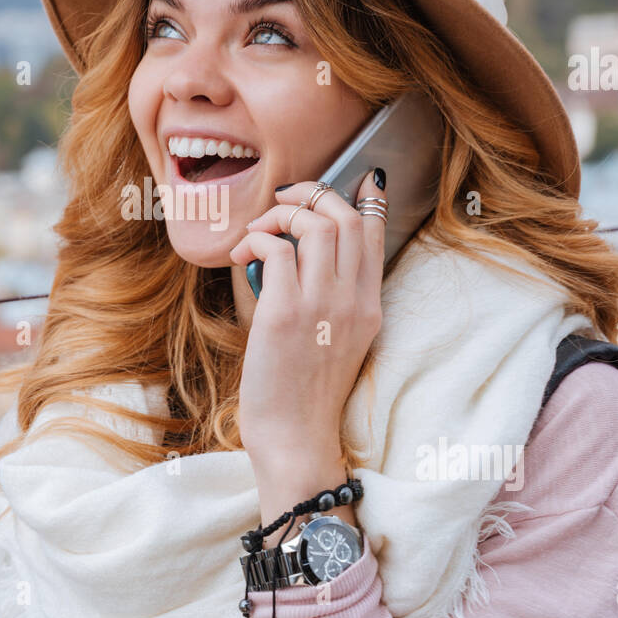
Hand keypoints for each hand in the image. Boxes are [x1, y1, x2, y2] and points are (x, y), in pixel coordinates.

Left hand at [228, 169, 386, 471]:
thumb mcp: (336, 341)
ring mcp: (321, 307)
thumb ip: (330, 299)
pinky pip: (275, 250)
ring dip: (279, 216)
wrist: (296, 439)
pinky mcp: (284, 314)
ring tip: (258, 233)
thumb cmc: (304, 393)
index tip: (356, 178)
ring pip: (313, 225)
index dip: (365, 198)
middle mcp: (353, 302)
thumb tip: (299, 254)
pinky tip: (242, 256)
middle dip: (312, 195)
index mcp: (370, 308)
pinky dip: (255, 240)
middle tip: (283, 203)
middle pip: (345, 217)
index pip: (375, 234)